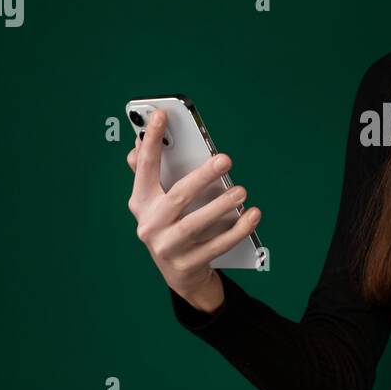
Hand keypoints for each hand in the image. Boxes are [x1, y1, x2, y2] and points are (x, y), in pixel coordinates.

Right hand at [125, 108, 260, 311]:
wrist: (181, 274)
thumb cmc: (172, 225)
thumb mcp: (157, 201)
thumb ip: (150, 173)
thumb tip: (138, 142)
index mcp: (141, 202)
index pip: (144, 168)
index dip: (151, 141)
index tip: (162, 115)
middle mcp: (150, 225)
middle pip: (178, 196)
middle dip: (202, 176)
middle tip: (226, 159)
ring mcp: (167, 248)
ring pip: (196, 225)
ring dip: (222, 206)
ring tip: (242, 191)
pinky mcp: (188, 265)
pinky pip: (217, 246)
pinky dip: (237, 230)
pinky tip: (252, 216)